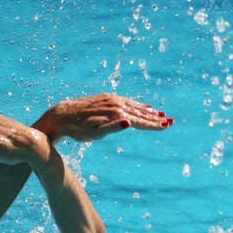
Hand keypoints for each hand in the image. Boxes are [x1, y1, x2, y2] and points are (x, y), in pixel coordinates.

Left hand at [34, 93, 172, 141]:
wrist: (61, 116)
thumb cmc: (78, 130)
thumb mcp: (94, 134)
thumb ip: (112, 128)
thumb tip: (129, 122)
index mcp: (115, 114)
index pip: (138, 120)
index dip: (153, 124)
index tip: (166, 126)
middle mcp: (115, 104)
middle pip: (139, 112)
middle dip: (155, 117)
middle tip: (170, 121)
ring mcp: (111, 100)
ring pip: (134, 106)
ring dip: (148, 110)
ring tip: (160, 114)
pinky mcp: (106, 98)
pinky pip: (126, 101)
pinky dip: (137, 105)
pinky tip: (142, 106)